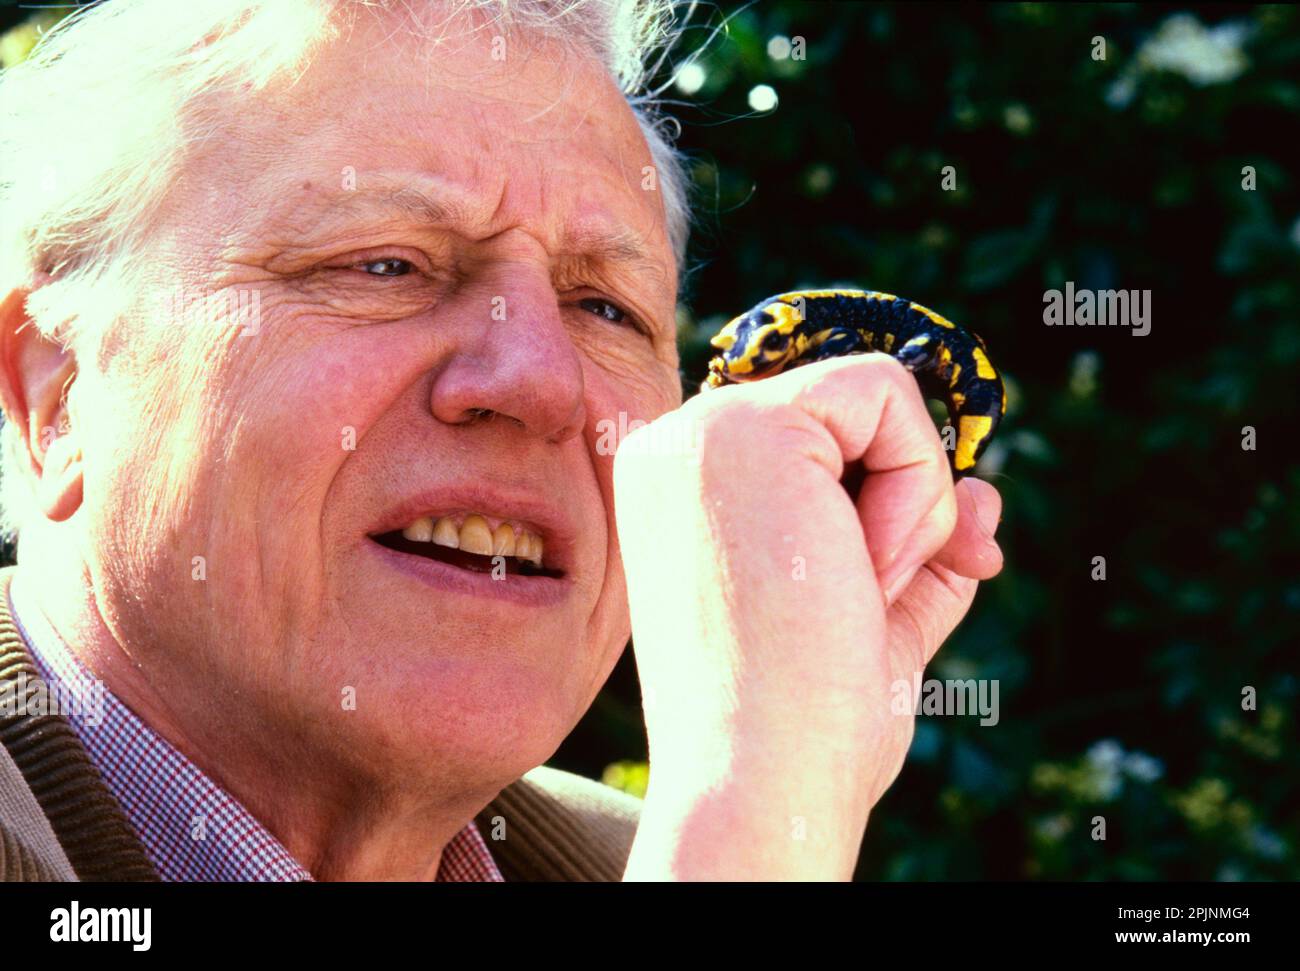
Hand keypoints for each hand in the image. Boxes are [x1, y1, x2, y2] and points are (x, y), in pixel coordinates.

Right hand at [613, 354, 1002, 879]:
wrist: (761, 782)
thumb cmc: (807, 720)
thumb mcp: (874, 619)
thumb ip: (921, 548)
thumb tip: (982, 488)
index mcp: (686, 493)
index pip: (818, 438)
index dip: (887, 492)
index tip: (903, 578)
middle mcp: (676, 449)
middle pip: (850, 412)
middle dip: (908, 499)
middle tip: (874, 594)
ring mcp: (699, 433)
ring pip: (876, 397)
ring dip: (911, 501)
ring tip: (854, 591)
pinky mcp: (743, 430)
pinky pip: (886, 394)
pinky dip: (917, 483)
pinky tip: (860, 567)